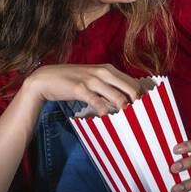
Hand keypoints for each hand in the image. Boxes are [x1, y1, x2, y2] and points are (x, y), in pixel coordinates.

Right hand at [28, 63, 144, 116]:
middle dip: (137, 105)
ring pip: (117, 97)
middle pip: (131, 89)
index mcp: (109, 69)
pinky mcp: (80, 88)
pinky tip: (106, 118)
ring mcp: (92, 80)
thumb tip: (125, 99)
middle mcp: (103, 72)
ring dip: (124, 111)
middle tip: (139, 119)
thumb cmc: (72, 80)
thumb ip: (108, 85)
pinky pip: (98, 103)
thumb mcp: (93, 78)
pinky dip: (105, 112)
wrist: (46, 78)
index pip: (133, 83)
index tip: (144, 110)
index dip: (141, 97)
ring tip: (126, 122)